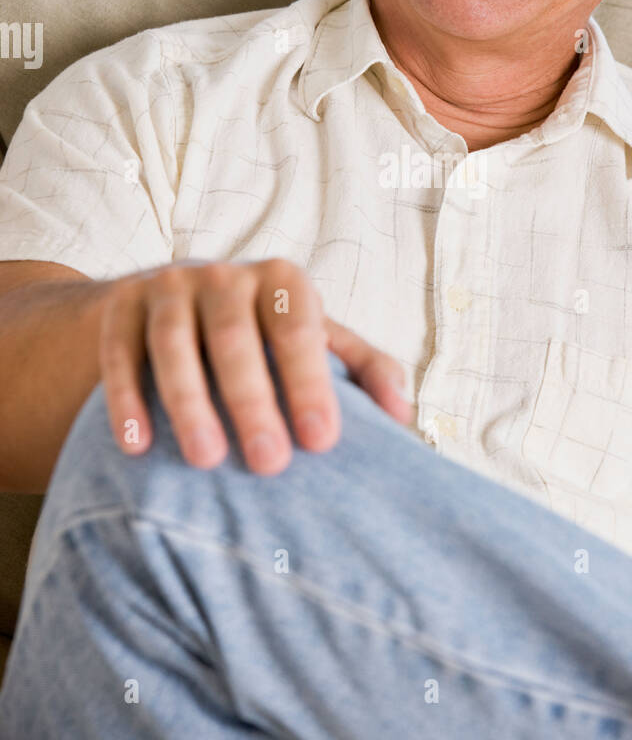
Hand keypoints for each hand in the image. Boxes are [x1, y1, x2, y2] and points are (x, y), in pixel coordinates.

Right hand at [98, 258, 411, 472]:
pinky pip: (120, 354)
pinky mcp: (120, 308)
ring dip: (188, 401)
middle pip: (235, 337)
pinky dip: (125, 399)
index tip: (322, 441)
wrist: (175, 300)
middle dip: (253, 401)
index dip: (310, 382)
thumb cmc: (265, 333)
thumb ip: (362, 369)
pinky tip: (136, 446)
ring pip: (174, 343)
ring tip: (205, 459)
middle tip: (269, 463)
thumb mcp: (316, 338)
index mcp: (281, 281)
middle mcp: (224, 276)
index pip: (298, 328)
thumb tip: (402, 415)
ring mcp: (168, 287)